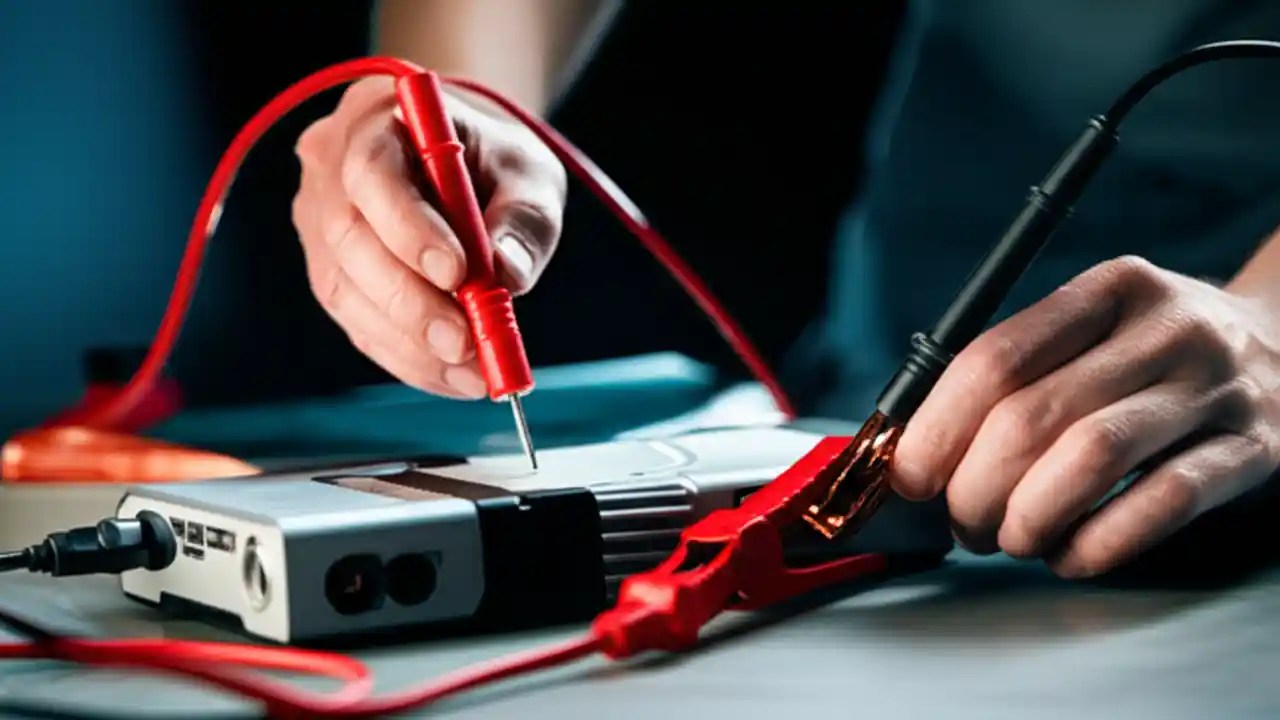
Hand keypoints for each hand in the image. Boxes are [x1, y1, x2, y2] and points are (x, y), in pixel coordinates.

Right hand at [291, 77, 565, 397]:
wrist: (466, 164)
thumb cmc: (497, 162)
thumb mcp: (530, 175)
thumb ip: (524, 220)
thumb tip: (507, 275)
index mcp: (375, 114)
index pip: (372, 171)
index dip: (408, 227)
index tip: (457, 274)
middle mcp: (330, 162)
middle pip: (348, 237)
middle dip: (410, 302)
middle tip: (466, 343)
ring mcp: (317, 217)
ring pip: (344, 288)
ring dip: (409, 341)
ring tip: (472, 371)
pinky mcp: (328, 268)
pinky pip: (355, 320)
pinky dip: (404, 354)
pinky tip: (450, 374)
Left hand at [892, 256, 1279, 577]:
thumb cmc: (1155, 350)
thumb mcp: (1097, 327)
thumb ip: (1018, 372)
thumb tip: (920, 446)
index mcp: (1109, 289)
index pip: (996, 358)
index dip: (937, 427)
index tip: (910, 475)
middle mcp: (1165, 330)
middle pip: (1033, 416)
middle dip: (974, 487)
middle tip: (961, 521)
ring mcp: (1215, 389)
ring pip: (1091, 459)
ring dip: (1028, 517)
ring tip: (1007, 539)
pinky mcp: (1255, 450)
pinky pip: (1161, 504)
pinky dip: (1097, 543)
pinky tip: (1068, 554)